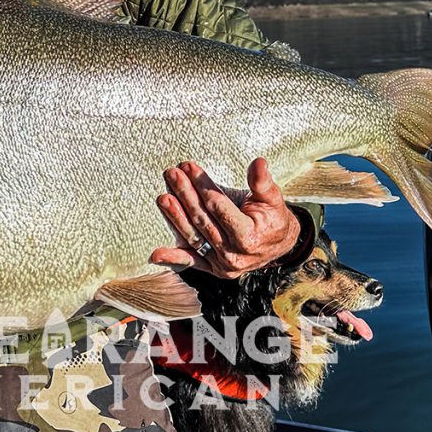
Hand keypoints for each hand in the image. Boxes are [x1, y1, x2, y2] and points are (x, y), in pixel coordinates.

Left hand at [150, 158, 300, 277]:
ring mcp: (220, 263)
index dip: (204, 187)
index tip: (189, 168)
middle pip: (202, 220)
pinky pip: (190, 261)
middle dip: (185, 195)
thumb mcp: (272, 199)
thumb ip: (262, 182)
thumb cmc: (272, 218)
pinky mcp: (211, 268)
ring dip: (175, 216)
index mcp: (248, 237)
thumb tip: (258, 163)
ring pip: (193, 236)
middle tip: (172, 174)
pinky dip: (172, 257)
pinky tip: (155, 254)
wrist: (277, 245)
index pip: (220, 209)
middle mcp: (232, 254)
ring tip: (162, 197)